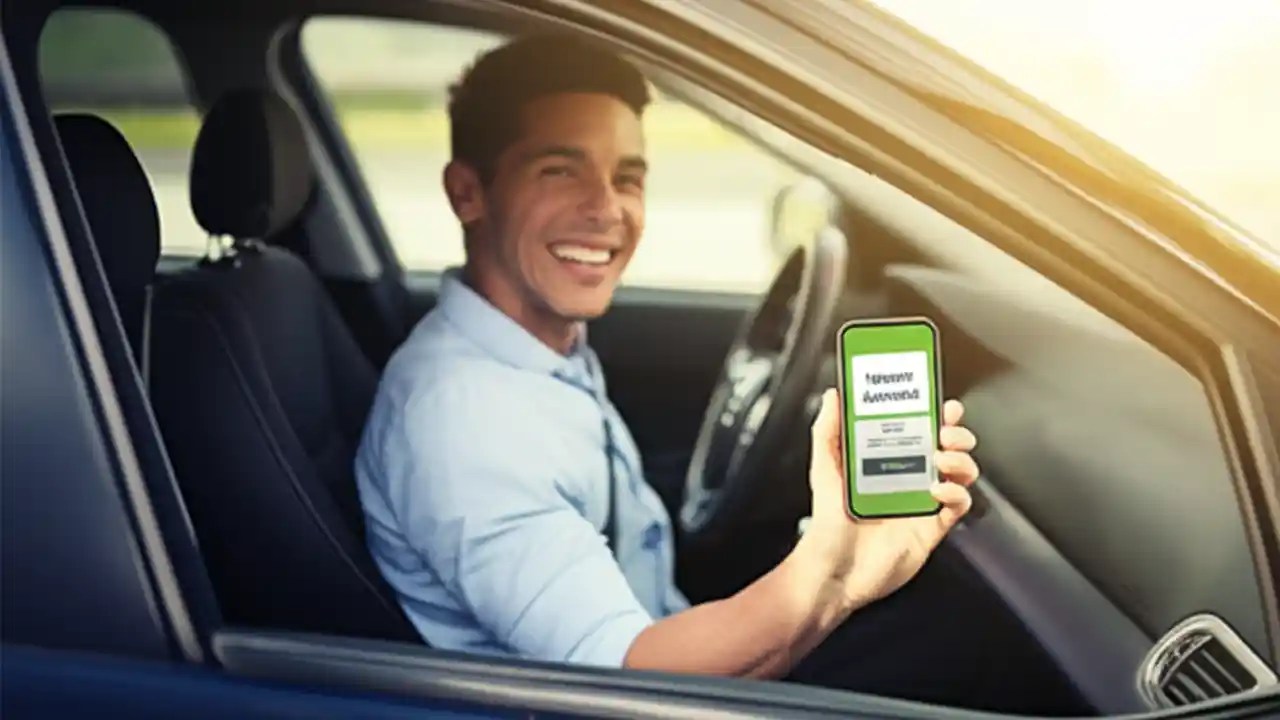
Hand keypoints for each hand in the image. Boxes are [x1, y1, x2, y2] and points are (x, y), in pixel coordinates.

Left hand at [798, 388, 978, 608]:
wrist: (834, 571)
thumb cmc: (826, 524)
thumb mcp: (824, 469)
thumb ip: (828, 430)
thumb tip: (834, 396)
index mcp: (886, 459)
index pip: (918, 428)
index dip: (934, 412)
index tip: (939, 401)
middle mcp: (908, 477)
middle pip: (948, 446)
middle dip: (956, 433)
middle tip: (946, 431)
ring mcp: (923, 501)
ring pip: (960, 472)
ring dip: (960, 460)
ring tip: (941, 460)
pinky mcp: (932, 526)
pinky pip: (958, 505)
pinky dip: (956, 494)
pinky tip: (938, 492)